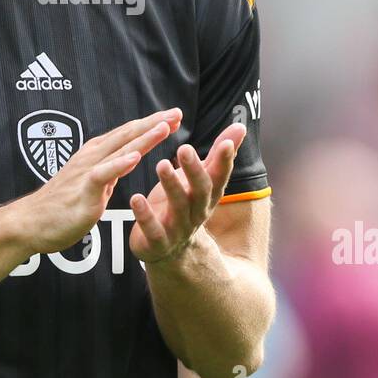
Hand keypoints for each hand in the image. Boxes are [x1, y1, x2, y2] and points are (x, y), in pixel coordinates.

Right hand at [21, 108, 181, 254]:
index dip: (152, 124)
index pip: (129, 134)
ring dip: (144, 137)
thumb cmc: (60, 205)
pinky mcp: (83, 191)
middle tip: (178, 112)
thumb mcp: (91, 182)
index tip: (174, 116)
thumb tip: (127, 160)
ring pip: (120, 149)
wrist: (30, 223)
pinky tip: (136, 158)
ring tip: (165, 126)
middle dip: (154, 123)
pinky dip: (119, 164)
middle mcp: (92, 157)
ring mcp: (87, 172)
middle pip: (128, 135)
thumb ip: (110, 170)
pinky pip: (103, 175)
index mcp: (96, 154)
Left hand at [129, 122, 246, 264]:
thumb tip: (241, 126)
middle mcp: (197, 212)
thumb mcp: (203, 180)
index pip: (220, 176)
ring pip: (178, 207)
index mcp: (209, 195)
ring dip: (170, 186)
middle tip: (184, 148)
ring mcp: (179, 228)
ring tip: (160, 164)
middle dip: (194, 170)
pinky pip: (153, 229)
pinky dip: (144, 215)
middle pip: (201, 191)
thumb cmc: (186, 204)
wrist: (172, 252)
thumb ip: (218, 155)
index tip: (226, 143)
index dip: (225, 161)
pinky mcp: (158, 241)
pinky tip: (135, 198)